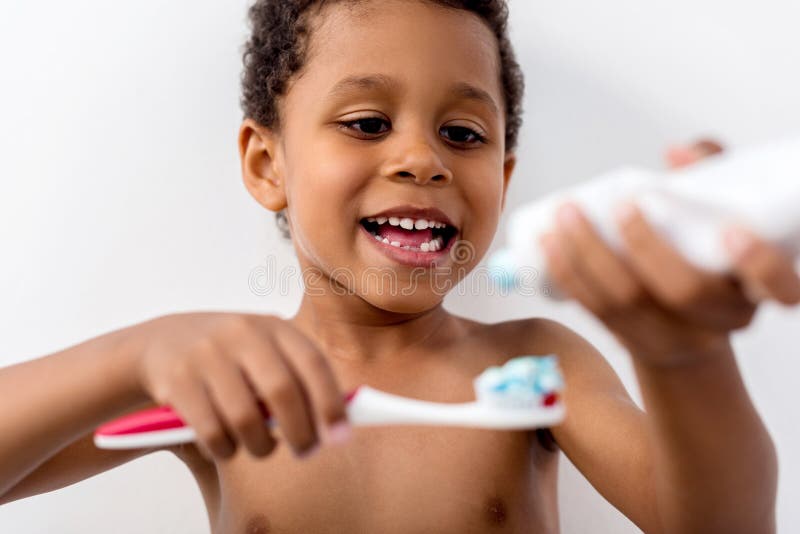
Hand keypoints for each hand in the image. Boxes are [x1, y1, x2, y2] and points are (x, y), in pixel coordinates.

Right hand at [130, 312, 349, 460]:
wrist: (162, 343)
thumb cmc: (231, 358)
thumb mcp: (266, 353)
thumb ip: (299, 380)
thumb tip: (337, 427)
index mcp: (273, 326)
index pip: (313, 364)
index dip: (331, 403)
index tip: (341, 437)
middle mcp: (242, 333)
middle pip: (282, 392)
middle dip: (301, 432)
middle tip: (305, 452)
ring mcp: (207, 354)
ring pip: (245, 418)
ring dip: (260, 446)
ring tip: (261, 448)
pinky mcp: (178, 379)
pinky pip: (211, 431)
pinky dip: (224, 449)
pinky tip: (226, 446)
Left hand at [539, 140, 799, 365]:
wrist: (687, 330)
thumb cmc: (707, 256)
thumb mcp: (723, 216)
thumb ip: (711, 176)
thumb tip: (676, 151)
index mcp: (755, 291)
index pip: (782, 289)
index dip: (759, 265)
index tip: (733, 231)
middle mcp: (720, 320)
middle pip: (685, 292)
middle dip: (646, 246)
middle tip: (621, 204)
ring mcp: (673, 337)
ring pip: (627, 303)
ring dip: (589, 254)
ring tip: (565, 214)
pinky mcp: (630, 338)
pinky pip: (594, 309)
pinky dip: (568, 273)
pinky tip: (548, 243)